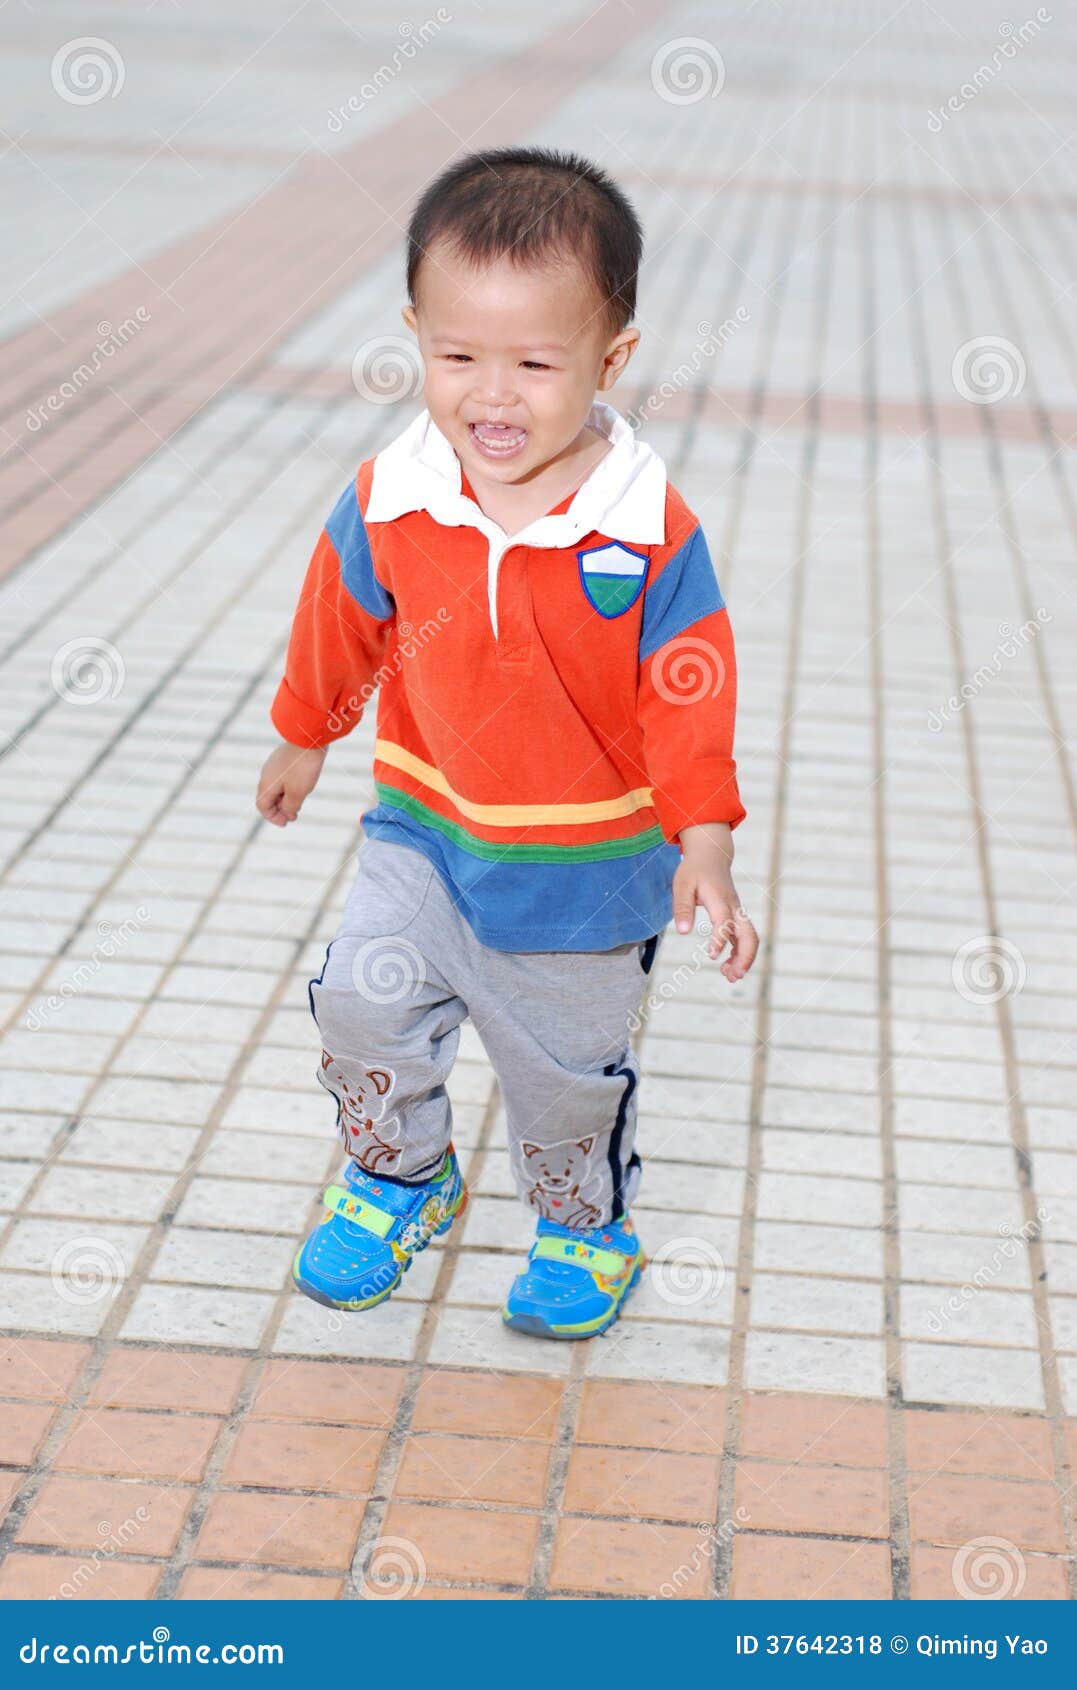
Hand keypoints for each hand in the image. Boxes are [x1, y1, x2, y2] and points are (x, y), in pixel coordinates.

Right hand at [256, 740, 326, 826]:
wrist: (308, 738)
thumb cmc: (302, 767)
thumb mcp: (297, 793)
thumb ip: (290, 807)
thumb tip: (287, 813)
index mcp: (266, 785)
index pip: (262, 806)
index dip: (272, 817)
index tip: (286, 823)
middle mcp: (266, 774)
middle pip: (268, 797)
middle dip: (280, 809)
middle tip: (294, 816)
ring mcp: (274, 764)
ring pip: (276, 786)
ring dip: (285, 798)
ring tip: (298, 803)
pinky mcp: (283, 757)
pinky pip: (282, 776)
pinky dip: (289, 786)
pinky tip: (301, 787)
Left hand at [673, 823, 758, 981]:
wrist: (711, 856)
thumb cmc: (694, 871)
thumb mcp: (682, 885)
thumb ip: (682, 908)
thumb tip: (684, 931)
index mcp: (719, 898)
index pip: (724, 921)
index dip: (720, 939)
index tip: (711, 956)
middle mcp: (734, 907)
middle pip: (749, 933)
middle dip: (745, 956)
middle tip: (733, 975)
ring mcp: (737, 912)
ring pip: (750, 937)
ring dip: (744, 958)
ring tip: (730, 977)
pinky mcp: (736, 916)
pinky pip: (744, 937)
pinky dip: (740, 953)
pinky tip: (727, 967)